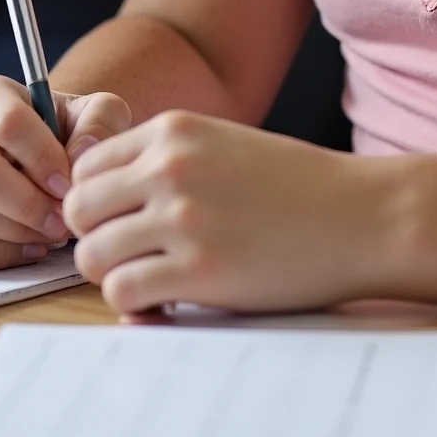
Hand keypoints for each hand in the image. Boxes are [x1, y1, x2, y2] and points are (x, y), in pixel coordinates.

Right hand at [0, 75, 129, 271]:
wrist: (36, 161)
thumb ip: (100, 122)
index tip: (69, 185)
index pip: (7, 122)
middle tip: (63, 222)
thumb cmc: (63, 135)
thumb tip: (81, 155)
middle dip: (28, 205)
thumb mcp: (92, 116)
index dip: (42, 158)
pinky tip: (26, 250)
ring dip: (15, 233)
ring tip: (50, 234)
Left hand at [62, 110, 369, 314]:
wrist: (360, 215)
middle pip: (77, 209)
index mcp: (173, 129)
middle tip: (130, 257)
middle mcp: (170, 166)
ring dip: (113, 275)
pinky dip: (135, 306)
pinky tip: (167, 303)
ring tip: (151, 280)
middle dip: (95, 237)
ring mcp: (183, 217)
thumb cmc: (296, 187)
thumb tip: (105, 207)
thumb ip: (165, 162)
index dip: (96, 202)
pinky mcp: (200, 269)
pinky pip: (123, 293)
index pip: (86, 166)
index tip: (119, 224)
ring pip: (91, 255)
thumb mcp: (223, 145)